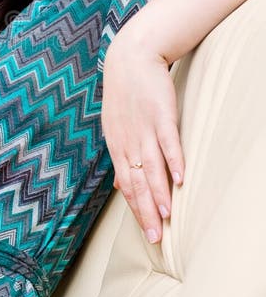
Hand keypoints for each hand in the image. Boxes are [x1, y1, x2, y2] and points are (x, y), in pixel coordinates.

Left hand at [101, 28, 184, 243]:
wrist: (131, 59)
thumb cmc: (124, 95)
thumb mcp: (114, 127)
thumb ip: (120, 155)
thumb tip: (120, 184)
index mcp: (116, 146)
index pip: (126, 185)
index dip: (136, 209)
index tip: (146, 231)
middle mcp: (128, 142)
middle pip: (138, 183)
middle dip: (146, 212)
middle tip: (157, 237)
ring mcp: (144, 130)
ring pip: (152, 168)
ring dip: (159, 194)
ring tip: (167, 216)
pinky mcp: (161, 116)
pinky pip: (168, 143)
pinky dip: (174, 162)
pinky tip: (181, 180)